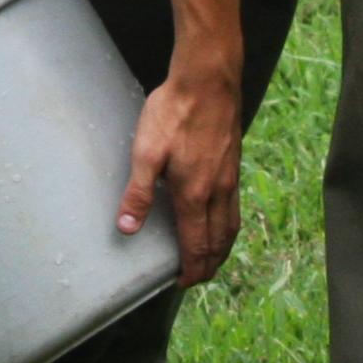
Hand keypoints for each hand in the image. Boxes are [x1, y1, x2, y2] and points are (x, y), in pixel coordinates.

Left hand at [117, 65, 243, 287]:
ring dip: (221, 248)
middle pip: (218, 241)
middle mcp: (218, 191)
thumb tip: (127, 228)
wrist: (208, 79)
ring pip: (231, 225)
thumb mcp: (146, 152)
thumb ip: (138, 193)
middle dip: (208, 265)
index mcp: (195, 194)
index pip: (197, 245)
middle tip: (197, 278)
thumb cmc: (175, 112)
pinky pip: (235, 206)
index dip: (191, 269)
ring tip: (211, 257)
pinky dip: (228, 225)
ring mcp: (230, 177)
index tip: (183, 283)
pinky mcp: (234, 162)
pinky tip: (219, 218)